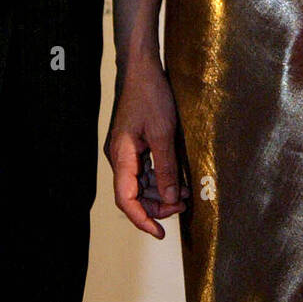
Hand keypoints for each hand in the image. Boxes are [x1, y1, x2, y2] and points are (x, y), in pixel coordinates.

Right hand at [105, 58, 188, 238]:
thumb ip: (166, 168)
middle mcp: (118, 157)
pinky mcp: (132, 145)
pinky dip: (158, 179)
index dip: (142, 219)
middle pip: (132, 195)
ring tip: (184, 194)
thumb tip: (170, 198)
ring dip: (159, 193)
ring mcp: (124, 151)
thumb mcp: (163, 133)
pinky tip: (176, 180)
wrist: (141, 68)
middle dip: (156, 206)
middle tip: (182, 205)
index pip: (125, 199)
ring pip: (138, 185)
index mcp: (121, 156)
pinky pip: (142, 171)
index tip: (160, 233)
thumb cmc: (150, 94)